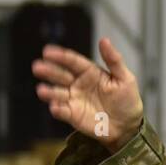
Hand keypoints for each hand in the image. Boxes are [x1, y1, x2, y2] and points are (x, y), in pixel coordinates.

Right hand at [32, 37, 144, 152]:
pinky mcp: (72, 115)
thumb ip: (114, 60)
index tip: (47, 51)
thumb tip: (104, 40)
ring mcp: (74, 100)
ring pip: (57, 93)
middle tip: (37, 66)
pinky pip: (62, 111)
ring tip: (41, 90)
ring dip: (49, 91)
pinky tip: (55, 106)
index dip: (61, 56)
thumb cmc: (127, 99)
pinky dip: (57, 109)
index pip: (73, 62)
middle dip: (49, 71)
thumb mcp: (125, 77)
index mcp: (90, 72)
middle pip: (61, 75)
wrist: (128, 125)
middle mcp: (78, 84)